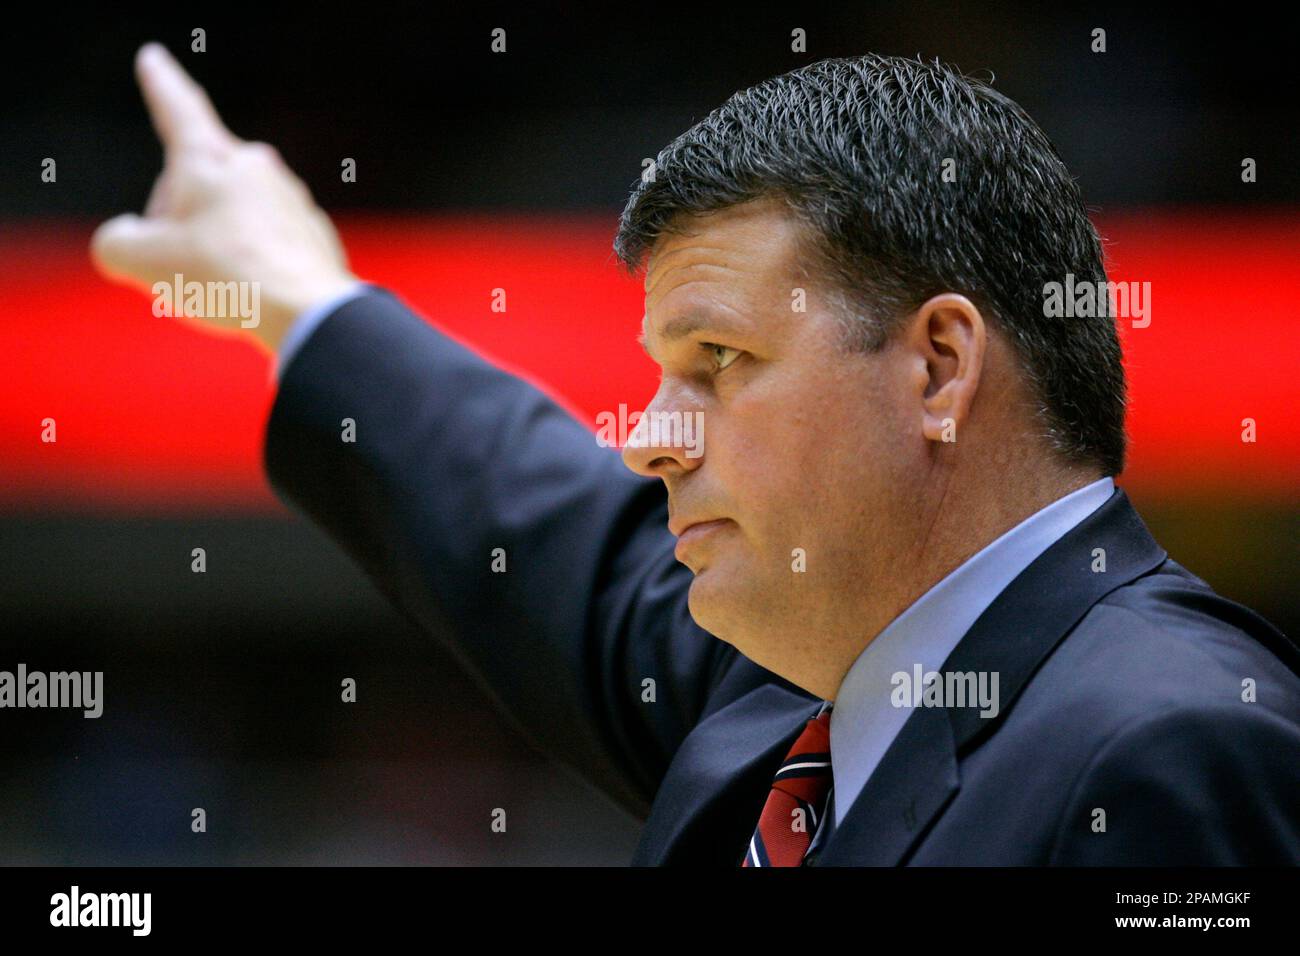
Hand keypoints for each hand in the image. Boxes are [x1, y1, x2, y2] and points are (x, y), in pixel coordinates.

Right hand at [91, 42, 359, 353]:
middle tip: (181, 263)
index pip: (177, 110)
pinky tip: (254, 293)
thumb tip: (129, 240)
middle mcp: (255, 168)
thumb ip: (118, 242)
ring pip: (233, 216)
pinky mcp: (312, 233)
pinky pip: (267, 244)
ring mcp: (290, 199)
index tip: (155, 58)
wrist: (308, 313)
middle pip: (198, 184)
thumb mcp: (143, 262)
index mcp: (209, 160)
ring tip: (223, 284)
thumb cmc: (225, 277)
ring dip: (216, 244)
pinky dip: (252, 265)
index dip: (160, 85)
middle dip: (178, 219)